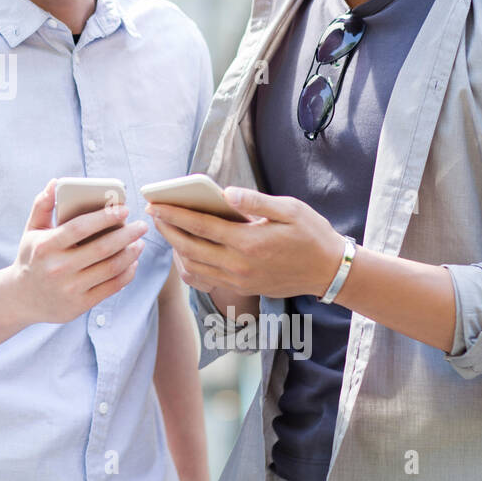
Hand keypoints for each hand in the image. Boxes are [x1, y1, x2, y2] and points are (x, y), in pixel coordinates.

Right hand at [3, 179, 147, 325]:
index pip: (80, 227)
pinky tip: (132, 263)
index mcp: (46, 246)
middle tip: (141, 226)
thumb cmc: (32, 257)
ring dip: (131, 254)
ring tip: (140, 243)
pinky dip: (126, 274)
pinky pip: (111, 287)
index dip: (105, 217)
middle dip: (127, 235)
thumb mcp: (31, 231)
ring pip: (110, 268)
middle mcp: (58, 268)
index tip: (124, 210)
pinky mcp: (79, 305)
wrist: (21, 298)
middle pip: (102, 248)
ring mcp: (70, 288)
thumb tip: (55, 182)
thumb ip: (42, 205)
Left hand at [146, 187, 344, 299]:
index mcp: (248, 242)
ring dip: (175, 248)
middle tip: (152, 213)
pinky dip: (189, 266)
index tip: (155, 203)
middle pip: (189, 247)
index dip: (174, 214)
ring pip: (193, 266)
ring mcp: (238, 280)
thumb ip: (255, 201)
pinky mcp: (241, 288)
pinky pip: (205, 279)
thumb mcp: (290, 210)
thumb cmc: (311, 234)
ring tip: (166, 229)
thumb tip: (226, 192)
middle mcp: (238, 265)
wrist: (329, 271)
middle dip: (167, 229)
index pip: (200, 226)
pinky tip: (185, 252)